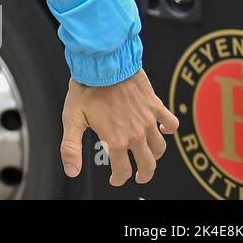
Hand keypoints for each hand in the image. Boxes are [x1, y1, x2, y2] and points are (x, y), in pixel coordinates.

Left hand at [60, 68, 178, 185]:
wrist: (103, 63)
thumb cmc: (85, 88)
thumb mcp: (71, 118)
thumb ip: (71, 147)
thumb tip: (72, 172)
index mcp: (115, 140)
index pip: (122, 171)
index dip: (119, 179)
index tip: (115, 180)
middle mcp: (135, 134)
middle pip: (147, 165)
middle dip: (143, 175)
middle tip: (138, 177)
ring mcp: (148, 120)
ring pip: (160, 148)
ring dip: (155, 156)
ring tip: (148, 158)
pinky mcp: (155, 105)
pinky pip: (171, 123)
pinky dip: (169, 130)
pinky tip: (163, 131)